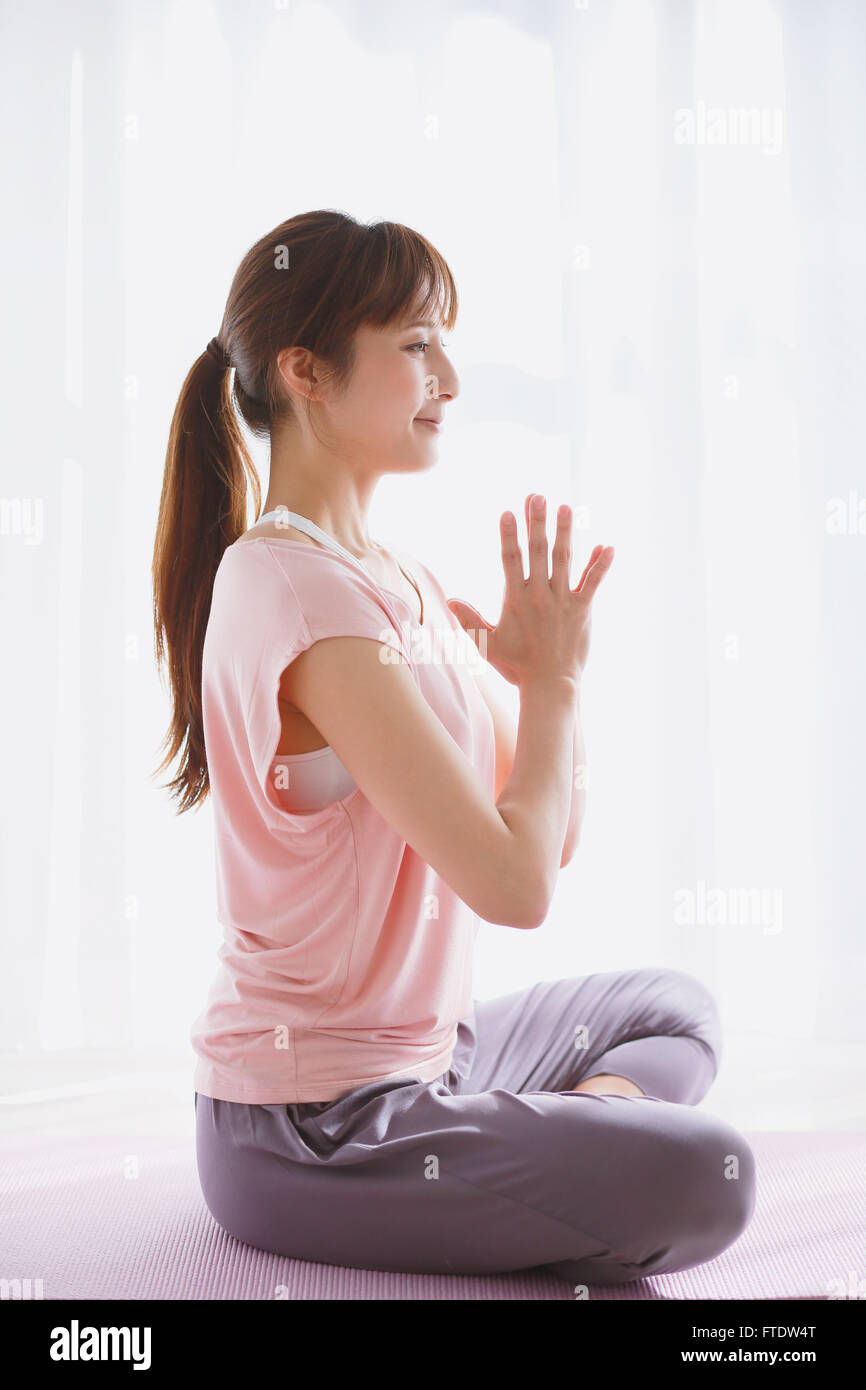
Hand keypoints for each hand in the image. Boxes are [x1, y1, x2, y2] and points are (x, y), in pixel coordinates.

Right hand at [445, 493, 613, 687]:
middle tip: (537, 497)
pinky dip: (601, 564)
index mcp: (515, 600)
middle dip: (537, 523)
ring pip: (565, 560)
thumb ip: (469, 620)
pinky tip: (607, 546)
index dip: (509, 535)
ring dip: (566, 533)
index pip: (511, 560)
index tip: (507, 513)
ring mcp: (563, 602)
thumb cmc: (517, 666)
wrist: (550, 686)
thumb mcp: (487, 643)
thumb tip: (448, 600)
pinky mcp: (583, 610)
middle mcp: (540, 596)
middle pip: (538, 552)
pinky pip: (593, 582)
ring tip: (566, 508)